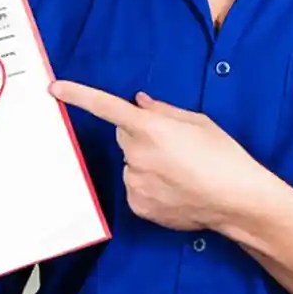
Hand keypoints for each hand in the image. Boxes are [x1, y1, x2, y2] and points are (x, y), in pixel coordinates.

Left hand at [50, 80, 264, 231]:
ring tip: (181, 173)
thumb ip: (162, 111)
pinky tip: (176, 190)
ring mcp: (134, 182)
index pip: (106, 107)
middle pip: (125, 136)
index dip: (78, 95)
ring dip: (147, 163)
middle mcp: (136, 154)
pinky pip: (135, 187)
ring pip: (131, 164)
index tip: (54, 88)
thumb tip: (139, 103)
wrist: (237, 200)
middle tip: (174, 147)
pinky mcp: (138, 205)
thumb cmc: (223, 156)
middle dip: (141, 136)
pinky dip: (150, 186)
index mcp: (150, 127)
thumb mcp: (197, 122)